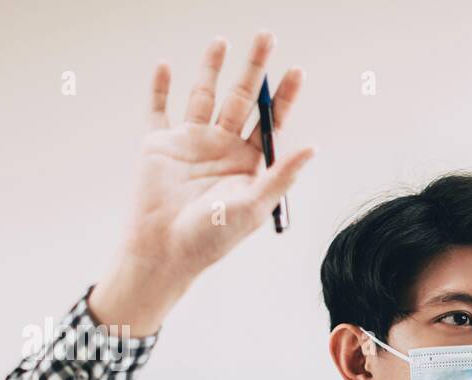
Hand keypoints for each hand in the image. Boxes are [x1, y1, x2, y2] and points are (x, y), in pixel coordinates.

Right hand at [90, 30, 313, 333]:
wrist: (165, 252)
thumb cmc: (212, 238)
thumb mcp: (252, 206)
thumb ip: (280, 175)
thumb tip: (313, 148)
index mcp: (248, 163)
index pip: (271, 122)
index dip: (284, 97)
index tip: (296, 70)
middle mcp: (221, 148)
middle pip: (241, 98)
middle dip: (254, 69)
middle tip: (266, 36)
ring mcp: (190, 143)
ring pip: (203, 95)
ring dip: (211, 68)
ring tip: (222, 41)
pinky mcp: (158, 145)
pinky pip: (158, 110)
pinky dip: (159, 88)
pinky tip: (165, 66)